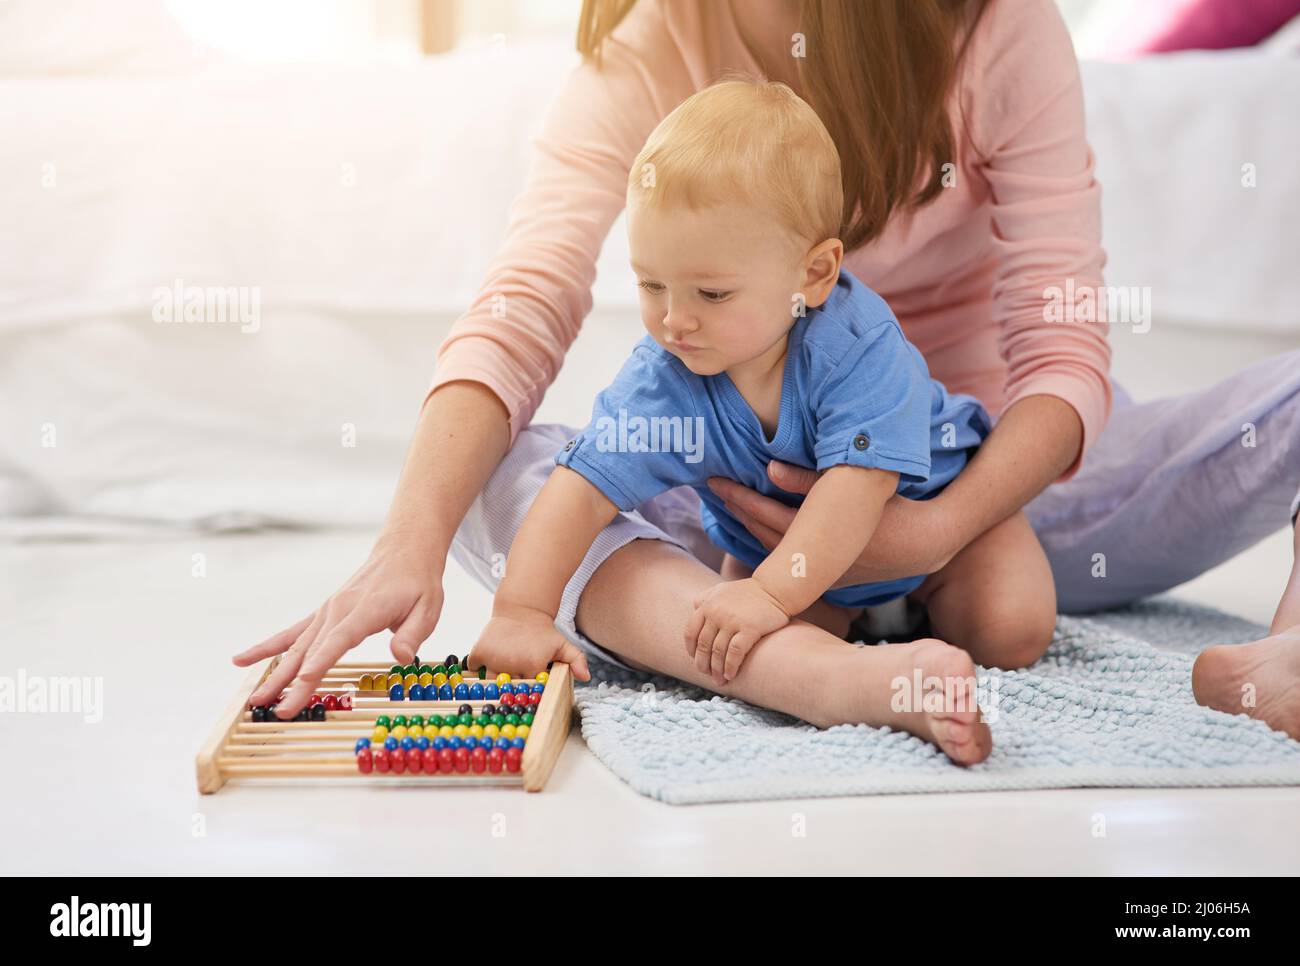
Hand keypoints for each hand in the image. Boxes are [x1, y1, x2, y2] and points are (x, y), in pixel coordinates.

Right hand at [234, 532, 445, 718]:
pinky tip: (243, 660)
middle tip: (276, 711)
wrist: (403, 551)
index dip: (321, 660)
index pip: (340, 639)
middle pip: (311, 650)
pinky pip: (291, 634)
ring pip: (296, 646)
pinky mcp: (322, 615)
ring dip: (275, 674)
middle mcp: (338, 610)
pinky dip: (268, 648)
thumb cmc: (418, 583)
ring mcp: (326, 612)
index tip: (303, 681)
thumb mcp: (428, 608)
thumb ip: (412, 634)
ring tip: (255, 699)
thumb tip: (402, 658)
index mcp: (366, 609)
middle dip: (292, 683)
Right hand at [468, 602, 591, 681]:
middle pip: (509, 688)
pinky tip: (490, 658)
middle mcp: (511, 664)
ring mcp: (493, 659)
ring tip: (505, 664)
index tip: (531, 678)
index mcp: (532, 665)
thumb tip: (585, 677)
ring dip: (496, 677)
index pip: (529, 689)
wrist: (521, 608)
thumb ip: (576, 660)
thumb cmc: (542, 631)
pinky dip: (478, 666)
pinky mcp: (479, 651)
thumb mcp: (562, 644)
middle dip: (513, 684)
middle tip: (517, 670)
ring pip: (491, 682)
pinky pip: (474, 668)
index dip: (531, 686)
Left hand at [685, 577, 790, 684]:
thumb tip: (694, 607)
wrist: (774, 589)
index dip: (691, 649)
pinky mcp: (749, 629)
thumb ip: (705, 597)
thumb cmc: (748, 592)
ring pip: (718, 652)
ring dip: (717, 670)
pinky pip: (735, 653)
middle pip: (704, 645)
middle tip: (706, 674)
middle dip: (703, 664)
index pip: (691, 632)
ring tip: (719, 680)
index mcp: (707, 605)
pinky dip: (730, 666)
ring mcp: (732, 621)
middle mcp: (716, 613)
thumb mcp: (721, 589)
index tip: (695, 659)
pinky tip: (730, 674)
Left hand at [706, 461, 956, 583]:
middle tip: (717, 490)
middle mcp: (813, 560)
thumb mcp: (853, 490)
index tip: (716, 481)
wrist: (924, 545)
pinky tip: (760, 531)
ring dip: (751, 528)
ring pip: (774, 549)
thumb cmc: (892, 511)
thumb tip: (768, 467)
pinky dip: (771, 543)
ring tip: (733, 507)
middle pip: (763, 533)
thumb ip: (808, 479)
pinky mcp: (829, 576)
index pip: (766, 514)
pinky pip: (790, 559)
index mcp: (817, 537)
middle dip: (739, 510)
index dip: (739, 497)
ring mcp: (820, 572)